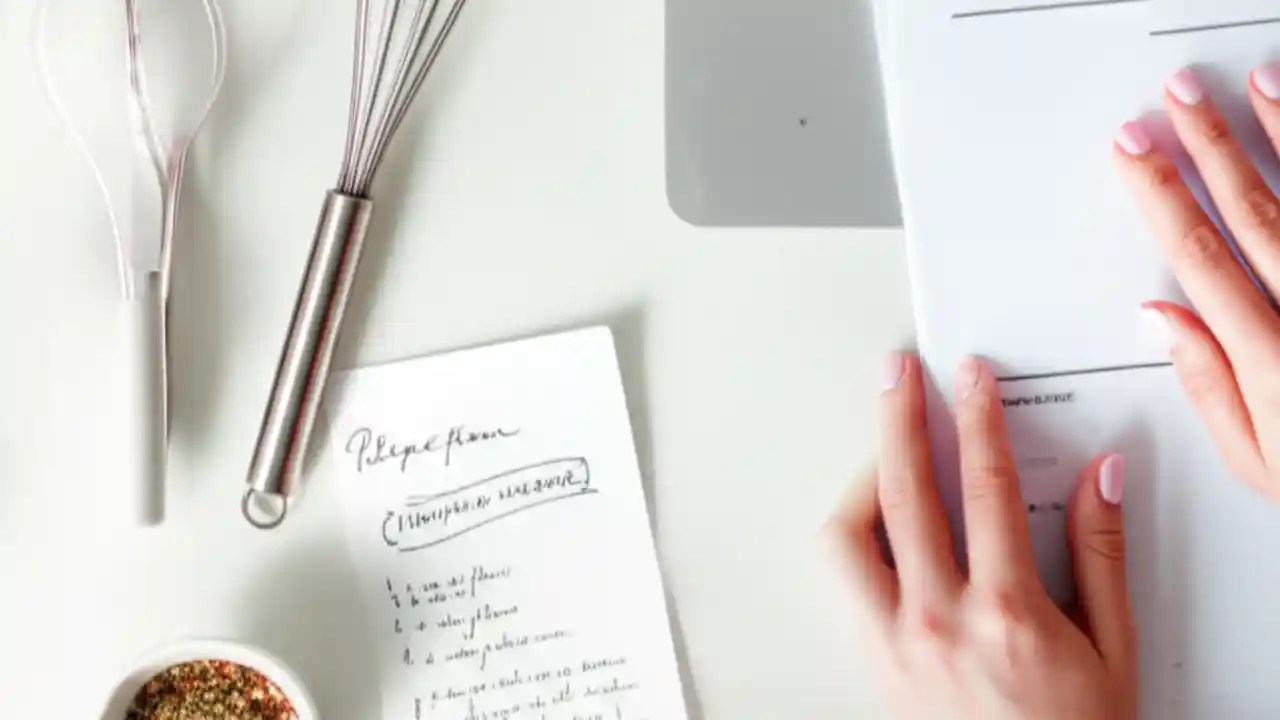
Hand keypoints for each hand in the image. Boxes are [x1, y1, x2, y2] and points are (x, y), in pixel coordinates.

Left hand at [828, 354, 1136, 719]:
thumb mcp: (1111, 648)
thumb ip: (1102, 555)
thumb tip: (1099, 477)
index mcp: (1004, 613)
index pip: (984, 487)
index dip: (976, 418)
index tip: (970, 378)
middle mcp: (937, 623)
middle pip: (901, 493)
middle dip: (898, 419)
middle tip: (898, 376)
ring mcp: (894, 644)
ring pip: (847, 538)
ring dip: (860, 481)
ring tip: (881, 448)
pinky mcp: (872, 662)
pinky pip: (843, 583)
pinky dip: (852, 537)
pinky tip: (872, 518)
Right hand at [1116, 65, 1279, 500]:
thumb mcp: (1260, 465)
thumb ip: (1207, 387)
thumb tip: (1159, 318)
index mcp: (1271, 358)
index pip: (1199, 254)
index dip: (1160, 194)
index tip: (1133, 152)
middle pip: (1254, 209)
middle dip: (1208, 145)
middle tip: (1179, 96)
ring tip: (1258, 83)